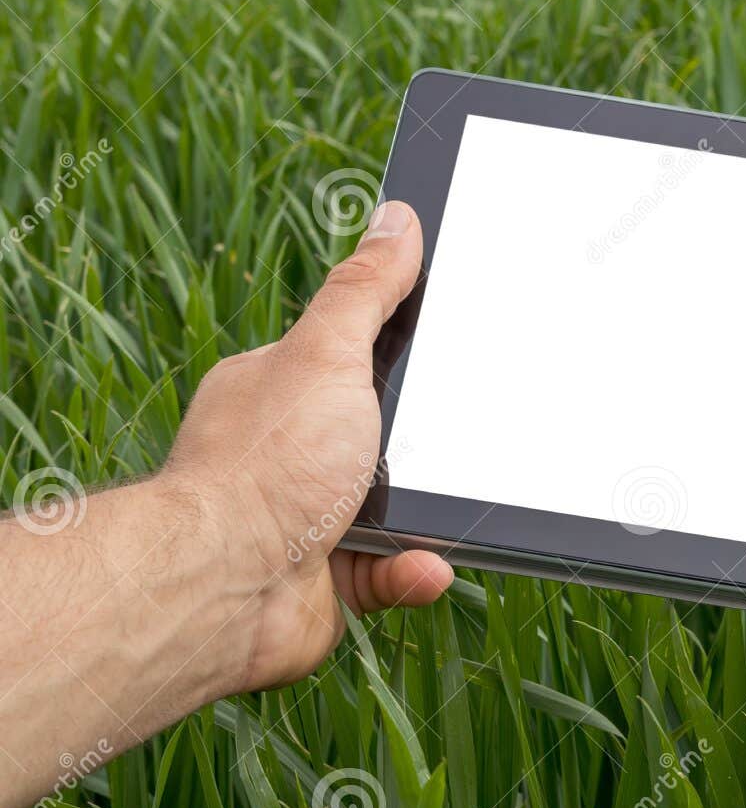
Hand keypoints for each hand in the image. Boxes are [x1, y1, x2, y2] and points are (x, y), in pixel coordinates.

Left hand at [163, 200, 452, 691]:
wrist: (225, 588)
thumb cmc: (266, 466)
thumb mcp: (329, 355)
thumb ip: (365, 291)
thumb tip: (397, 219)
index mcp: (278, 389)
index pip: (349, 355)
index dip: (398, 353)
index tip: (448, 354)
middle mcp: (287, 452)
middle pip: (380, 433)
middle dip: (424, 445)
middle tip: (459, 441)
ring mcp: (306, 517)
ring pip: (395, 506)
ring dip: (428, 514)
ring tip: (449, 512)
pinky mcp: (328, 579)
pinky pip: (392, 570)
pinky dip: (413, 570)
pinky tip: (425, 565)